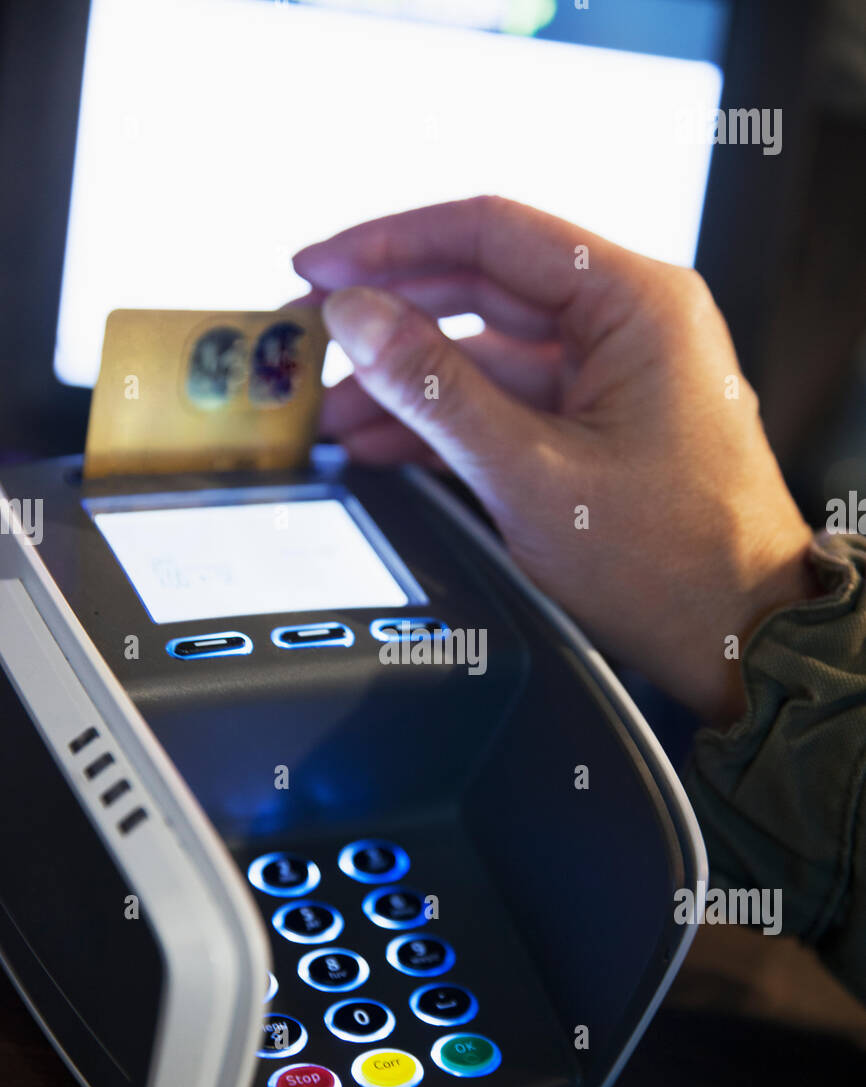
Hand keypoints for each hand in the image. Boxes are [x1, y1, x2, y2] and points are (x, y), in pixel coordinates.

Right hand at [293, 196, 816, 725]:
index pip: (491, 233)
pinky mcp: (597, 424)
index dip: (390, 244)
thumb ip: (435, 389)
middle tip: (307, 336)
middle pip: (482, 287)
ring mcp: (612, 375)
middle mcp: (628, 323)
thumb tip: (356, 318)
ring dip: (407, 381)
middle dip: (388, 317)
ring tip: (331, 410)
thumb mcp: (531, 473)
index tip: (317, 265)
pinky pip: (507, 402)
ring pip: (486, 352)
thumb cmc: (672, 565)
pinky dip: (446, 421)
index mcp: (636, 303)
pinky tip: (383, 444)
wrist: (736, 639)